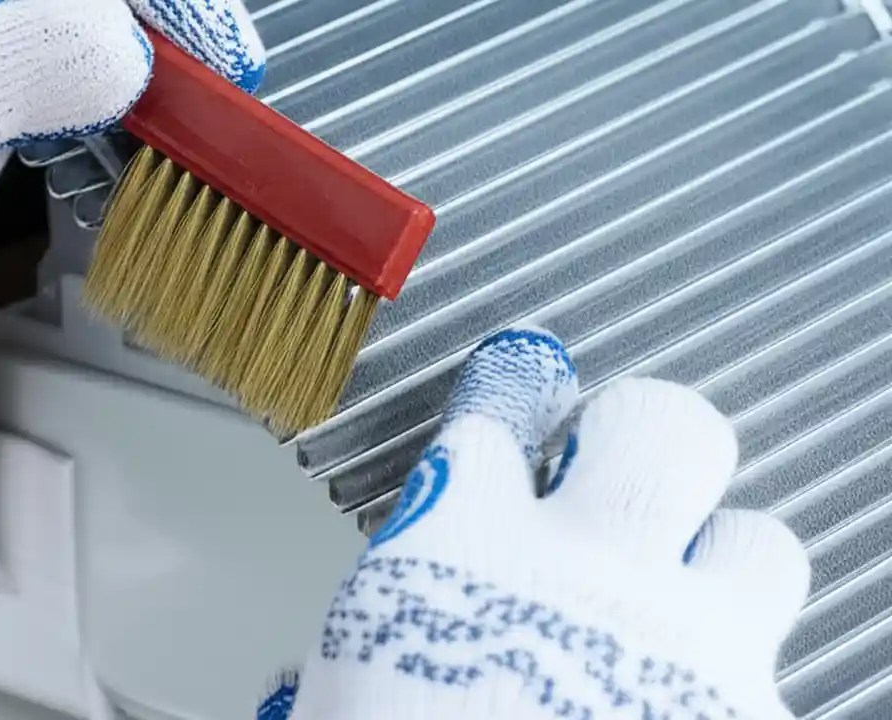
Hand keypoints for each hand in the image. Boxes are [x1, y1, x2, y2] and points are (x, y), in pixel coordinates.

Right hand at [264, 327, 808, 718]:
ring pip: (757, 543)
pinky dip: (738, 684)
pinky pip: (778, 671)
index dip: (514, 389)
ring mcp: (686, 648)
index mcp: (459, 552)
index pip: (498, 415)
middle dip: (643, 441)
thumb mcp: (340, 714)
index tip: (524, 380)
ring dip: (721, 565)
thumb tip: (308, 695)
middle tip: (621, 477)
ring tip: (681, 604)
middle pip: (663, 428)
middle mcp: (584, 575)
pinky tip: (697, 705)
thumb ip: (337, 681)